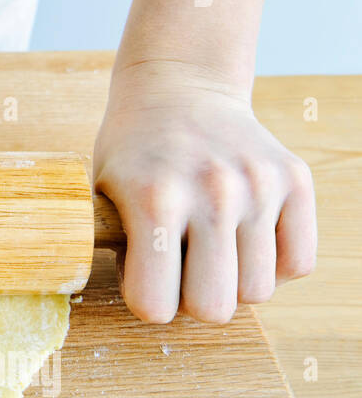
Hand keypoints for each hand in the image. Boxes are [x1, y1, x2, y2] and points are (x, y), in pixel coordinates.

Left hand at [93, 62, 315, 323]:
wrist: (178, 88)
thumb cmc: (131, 151)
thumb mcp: (99, 193)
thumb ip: (113, 248)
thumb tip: (133, 297)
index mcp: (154, 199)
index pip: (155, 305)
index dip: (147, 300)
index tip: (142, 275)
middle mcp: (213, 192)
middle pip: (215, 308)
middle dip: (192, 299)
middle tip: (179, 267)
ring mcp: (259, 185)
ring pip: (258, 291)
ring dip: (231, 281)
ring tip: (209, 246)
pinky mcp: (296, 180)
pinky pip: (298, 263)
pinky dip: (272, 264)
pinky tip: (243, 238)